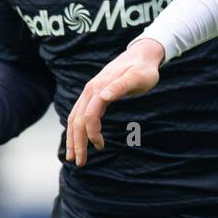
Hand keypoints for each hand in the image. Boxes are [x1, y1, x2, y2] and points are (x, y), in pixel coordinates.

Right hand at [64, 38, 164, 165]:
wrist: (142, 54)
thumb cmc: (144, 69)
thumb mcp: (137, 77)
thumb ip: (121, 86)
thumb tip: (102, 96)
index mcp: (99, 88)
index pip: (89, 115)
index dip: (91, 133)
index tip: (100, 146)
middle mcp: (91, 90)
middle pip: (77, 120)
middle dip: (77, 143)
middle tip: (80, 163)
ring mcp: (90, 91)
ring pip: (75, 117)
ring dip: (73, 138)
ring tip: (74, 156)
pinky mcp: (93, 93)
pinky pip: (79, 113)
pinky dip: (76, 128)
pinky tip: (79, 139)